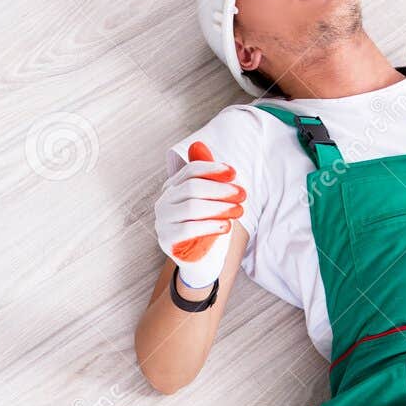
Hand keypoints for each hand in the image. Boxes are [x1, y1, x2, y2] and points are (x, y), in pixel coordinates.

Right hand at [154, 140, 244, 286]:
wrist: (201, 261)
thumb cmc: (207, 226)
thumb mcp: (210, 200)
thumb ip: (207, 176)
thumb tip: (199, 145)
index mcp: (172, 187)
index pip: (190, 171)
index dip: (213, 170)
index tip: (234, 173)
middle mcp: (163, 202)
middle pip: (192, 188)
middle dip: (220, 189)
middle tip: (242, 194)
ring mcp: (162, 221)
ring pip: (191, 208)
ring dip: (219, 207)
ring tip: (239, 211)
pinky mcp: (166, 240)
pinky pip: (188, 229)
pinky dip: (210, 226)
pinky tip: (226, 227)